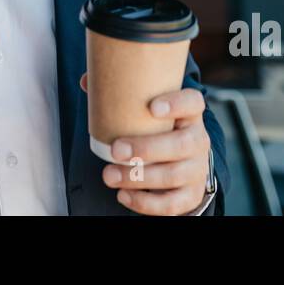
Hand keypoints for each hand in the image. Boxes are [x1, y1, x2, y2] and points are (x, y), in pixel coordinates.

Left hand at [79, 72, 210, 214]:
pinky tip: (123, 195)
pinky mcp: (190, 195)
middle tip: (116, 150)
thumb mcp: (147, 110)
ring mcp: (197, 169)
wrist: (181, 161)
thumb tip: (85, 81)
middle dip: (146, 148)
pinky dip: (146, 203)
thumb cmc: (157, 129)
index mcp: (189, 114)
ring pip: (173, 175)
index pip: (192, 103)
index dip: (177, 103)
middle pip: (181, 144)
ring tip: (109, 176)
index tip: (152, 107)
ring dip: (138, 177)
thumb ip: (119, 93)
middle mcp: (198, 140)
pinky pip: (172, 204)